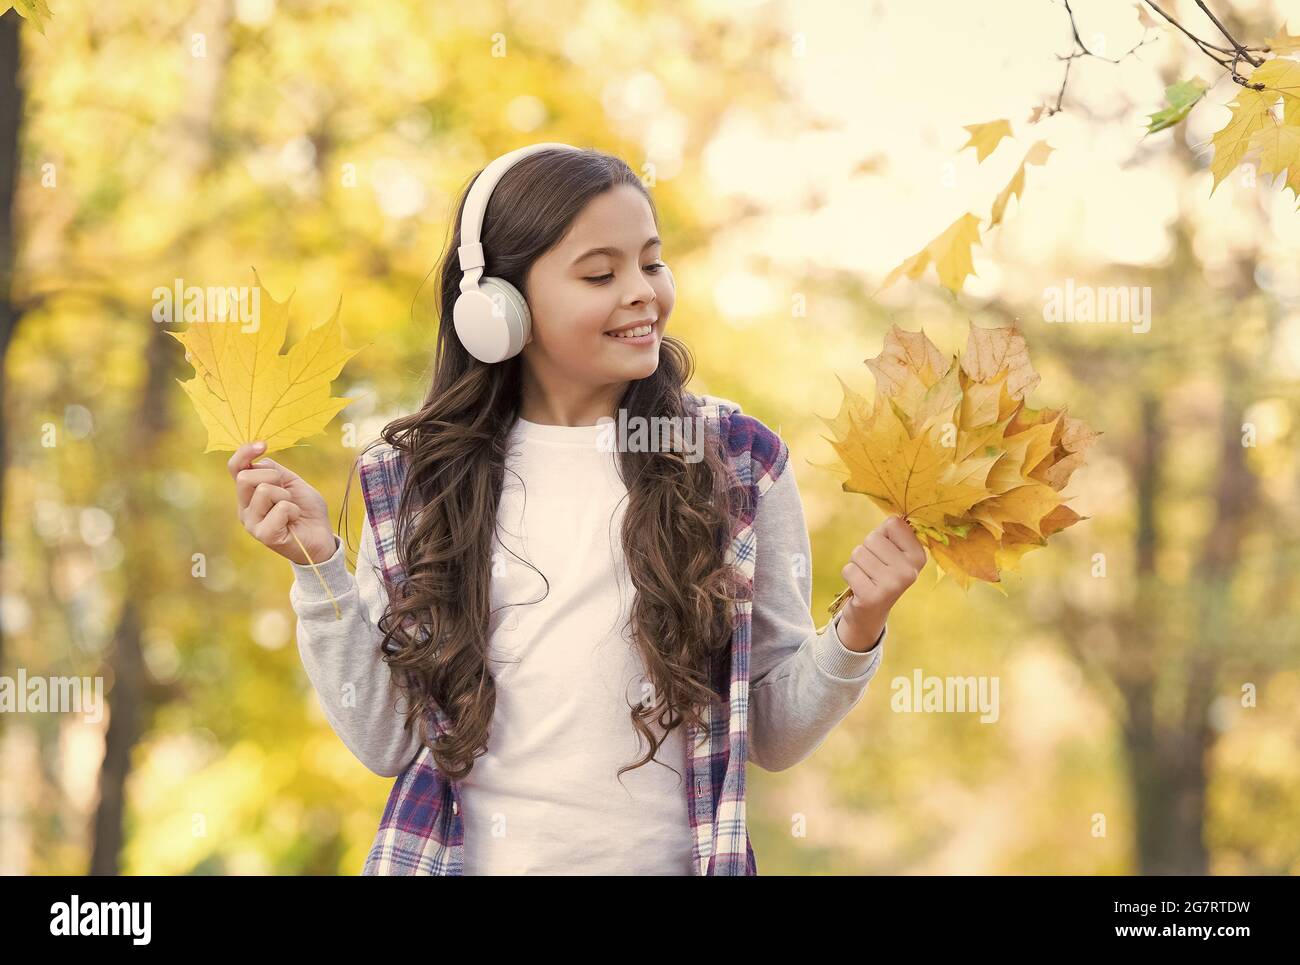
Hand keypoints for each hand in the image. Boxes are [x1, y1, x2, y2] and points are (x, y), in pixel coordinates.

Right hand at [227, 441, 335, 565]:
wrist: (320, 537)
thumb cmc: (305, 510)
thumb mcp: (291, 482)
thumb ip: (273, 470)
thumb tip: (258, 460)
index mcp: (249, 493)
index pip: (235, 468)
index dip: (244, 453)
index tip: (262, 445)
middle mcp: (245, 507)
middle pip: (245, 477)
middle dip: (273, 476)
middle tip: (286, 492)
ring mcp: (251, 522)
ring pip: (263, 490)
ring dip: (285, 495)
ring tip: (291, 509)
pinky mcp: (263, 534)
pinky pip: (280, 508)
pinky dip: (293, 510)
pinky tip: (294, 520)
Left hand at [837, 515, 926, 651]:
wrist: (870, 613)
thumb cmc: (879, 573)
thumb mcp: (893, 552)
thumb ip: (894, 532)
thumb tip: (896, 515)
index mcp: (919, 556)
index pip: (893, 523)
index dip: (882, 534)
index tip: (886, 552)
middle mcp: (910, 571)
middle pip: (872, 538)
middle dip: (866, 550)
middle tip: (873, 568)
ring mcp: (893, 584)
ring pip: (858, 553)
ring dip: (857, 563)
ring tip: (867, 577)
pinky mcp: (872, 596)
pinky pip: (849, 569)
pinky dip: (849, 576)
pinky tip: (859, 588)